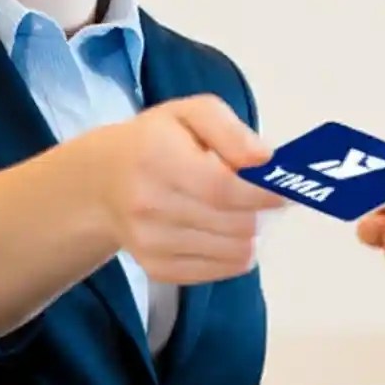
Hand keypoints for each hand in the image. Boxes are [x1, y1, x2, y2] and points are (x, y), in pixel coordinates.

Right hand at [74, 94, 282, 284]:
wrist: (100, 183)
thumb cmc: (155, 141)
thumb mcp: (190, 113)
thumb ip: (230, 130)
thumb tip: (265, 160)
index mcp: (157, 158)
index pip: (222, 187)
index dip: (262, 192)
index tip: (284, 189)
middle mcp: (149, 205)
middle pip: (234, 224)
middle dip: (259, 211)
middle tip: (262, 195)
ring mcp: (150, 243)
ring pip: (233, 251)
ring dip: (248, 232)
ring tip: (238, 210)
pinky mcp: (156, 269)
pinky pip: (220, 271)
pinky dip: (233, 253)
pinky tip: (222, 230)